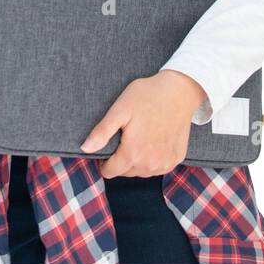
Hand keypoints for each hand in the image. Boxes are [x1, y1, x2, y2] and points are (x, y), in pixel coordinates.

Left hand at [80, 71, 206, 178]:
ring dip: (136, 160)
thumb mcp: (120, 109)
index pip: (110, 172)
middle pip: (126, 172)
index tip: (107, 146)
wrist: (179, 91)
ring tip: (138, 137)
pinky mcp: (176, 159)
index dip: (104, 161)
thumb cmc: (147, 96)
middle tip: (125, 136)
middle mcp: (150, 164)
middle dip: (121, 159)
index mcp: (133, 153)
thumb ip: (102, 132)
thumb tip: (85, 149)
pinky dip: (152, 159)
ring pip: (142, 171)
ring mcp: (165, 163)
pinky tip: (152, 140)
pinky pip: (158, 167)